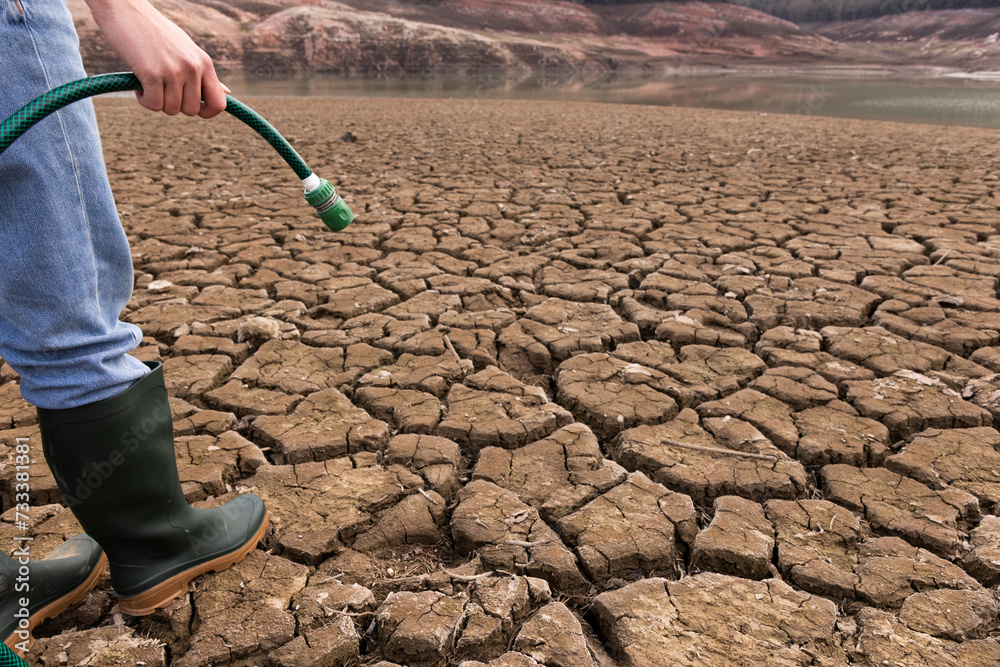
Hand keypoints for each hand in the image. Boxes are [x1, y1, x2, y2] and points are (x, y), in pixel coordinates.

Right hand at [84, 0, 227, 117]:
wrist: (125, 8)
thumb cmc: (155, 31)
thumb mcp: (187, 50)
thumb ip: (204, 73)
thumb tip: (227, 93)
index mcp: (204, 62)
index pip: (219, 102)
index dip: (207, 112)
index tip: (194, 109)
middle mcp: (192, 67)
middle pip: (191, 110)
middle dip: (174, 105)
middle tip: (162, 89)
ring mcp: (173, 71)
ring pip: (171, 109)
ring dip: (157, 102)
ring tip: (149, 84)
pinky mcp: (151, 74)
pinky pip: (153, 105)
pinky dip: (144, 101)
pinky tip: (139, 86)